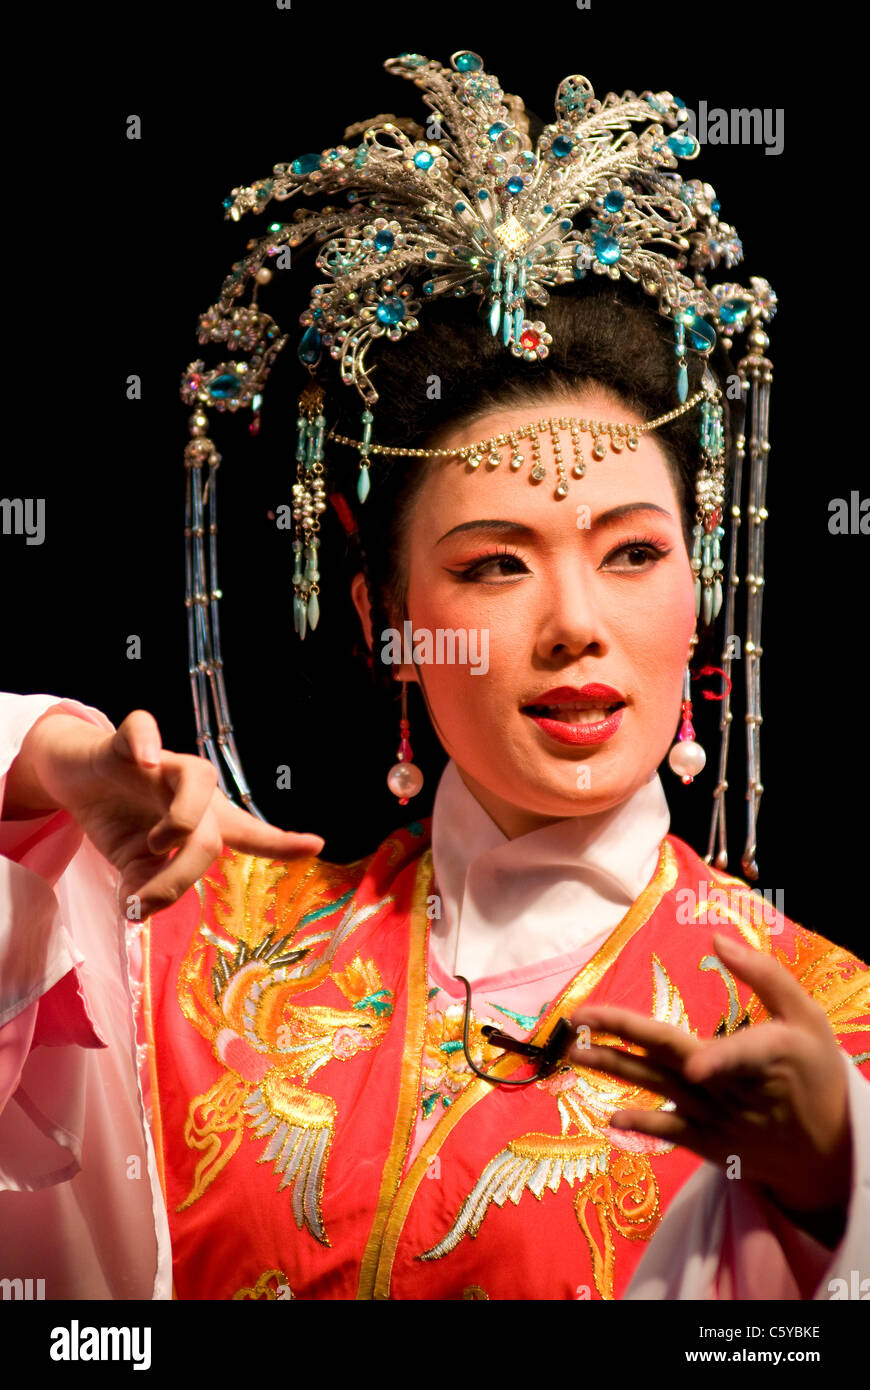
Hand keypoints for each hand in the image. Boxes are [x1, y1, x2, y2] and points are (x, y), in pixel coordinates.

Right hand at [25, 708, 324, 916]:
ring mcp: (163, 765)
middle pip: (213, 831)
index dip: (280, 842)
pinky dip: (146, 743)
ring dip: (183, 818)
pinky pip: (143, 729)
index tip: (316, 846)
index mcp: (202, 821)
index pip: (248, 834)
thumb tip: (140, 910)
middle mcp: (192, 792)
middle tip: (147, 899)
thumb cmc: (120, 820)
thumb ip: (144, 887)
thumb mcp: (132, 865)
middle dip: (183, 873)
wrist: (75, 781)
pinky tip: (145, 761)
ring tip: (157, 844)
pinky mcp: (127, 744)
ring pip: (199, 776)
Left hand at [567, 933, 852, 1245]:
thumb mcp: (807, 1017)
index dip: (719, 1060)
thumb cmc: (815, 1072)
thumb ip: (766, 976)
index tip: (694, 1066)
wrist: (830, 1150)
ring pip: (660, 1089)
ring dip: (615, 1069)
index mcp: (768, 1055)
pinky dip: (642, 1124)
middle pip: (673, 1058)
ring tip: (575, 1052)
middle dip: (624, 1035)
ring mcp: (720, 1120)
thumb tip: (718, 939)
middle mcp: (737, 1090)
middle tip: (581, 1018)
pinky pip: (671, 1131)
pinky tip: (610, 1116)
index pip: (741, 1055)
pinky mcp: (711, 1142)